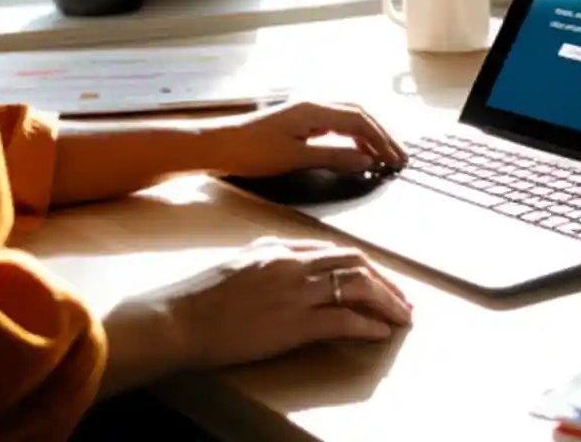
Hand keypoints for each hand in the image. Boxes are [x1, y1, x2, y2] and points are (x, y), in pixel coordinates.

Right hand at [176, 238, 412, 367]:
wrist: (177, 319)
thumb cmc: (199, 297)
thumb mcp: (237, 262)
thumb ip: (264, 255)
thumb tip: (280, 252)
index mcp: (280, 248)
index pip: (336, 250)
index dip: (364, 265)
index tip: (379, 279)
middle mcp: (293, 263)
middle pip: (357, 263)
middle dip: (386, 281)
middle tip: (402, 299)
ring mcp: (296, 292)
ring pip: (358, 287)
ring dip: (387, 302)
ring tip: (402, 316)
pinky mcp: (294, 323)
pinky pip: (344, 320)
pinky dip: (368, 325)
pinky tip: (380, 333)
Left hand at [213, 101, 407, 177]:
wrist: (217, 145)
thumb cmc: (252, 152)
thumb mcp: (295, 158)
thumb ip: (333, 157)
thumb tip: (366, 160)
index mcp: (315, 110)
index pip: (359, 122)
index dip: (381, 141)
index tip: (396, 160)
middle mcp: (314, 105)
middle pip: (358, 115)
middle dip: (381, 136)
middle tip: (399, 157)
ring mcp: (306, 113)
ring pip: (348, 119)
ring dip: (368, 136)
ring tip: (383, 156)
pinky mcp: (299, 122)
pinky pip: (335, 125)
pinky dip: (351, 138)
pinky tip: (356, 152)